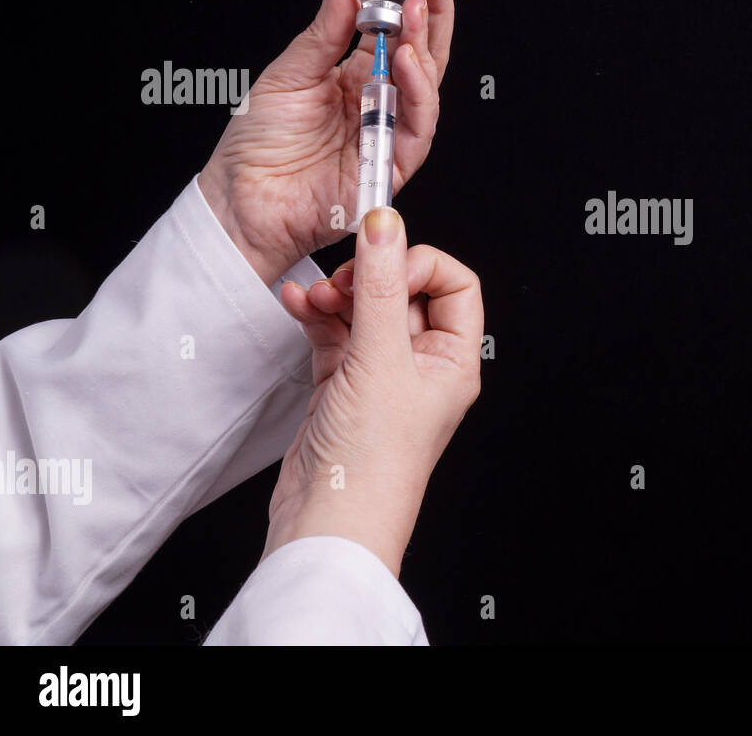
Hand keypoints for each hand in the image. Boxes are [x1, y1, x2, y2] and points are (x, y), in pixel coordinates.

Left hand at [200, 0, 453, 286]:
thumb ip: (326, 28)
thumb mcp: (290, 70)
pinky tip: (407, 57)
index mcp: (357, 72)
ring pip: (428, 79)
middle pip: (424, 45)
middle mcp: (380, 98)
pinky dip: (416, 87)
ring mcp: (390, 128)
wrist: (243, 201)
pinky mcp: (395, 162)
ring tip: (417, 3)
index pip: (396, 23)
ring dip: (425, 38)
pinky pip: (417, 121)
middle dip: (432, 1)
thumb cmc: (259, 145)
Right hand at [262, 206, 482, 575]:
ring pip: (364, 311)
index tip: (384, 258)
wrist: (327, 524)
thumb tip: (385, 227)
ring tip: (315, 297)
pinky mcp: (341, 386)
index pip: (455, 284)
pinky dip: (315, 316)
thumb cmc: (371, 462)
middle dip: (370, 276)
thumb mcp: (379, 359)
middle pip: (405, 292)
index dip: (420, 262)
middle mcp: (423, 366)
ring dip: (337, 295)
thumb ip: (379, 288)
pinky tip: (296, 304)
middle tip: (343, 281)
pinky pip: (332, 334)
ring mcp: (381, 375)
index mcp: (454, 361)